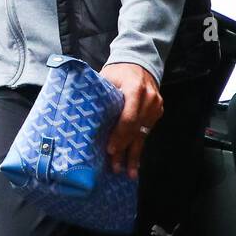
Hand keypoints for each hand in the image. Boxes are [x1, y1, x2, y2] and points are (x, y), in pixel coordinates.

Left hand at [100, 62, 162, 178]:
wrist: (139, 62)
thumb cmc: (118, 72)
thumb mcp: (107, 78)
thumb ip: (99, 95)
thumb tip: (77, 112)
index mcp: (135, 88)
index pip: (129, 117)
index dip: (119, 135)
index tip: (110, 150)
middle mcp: (149, 98)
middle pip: (136, 129)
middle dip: (125, 150)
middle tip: (116, 168)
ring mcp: (156, 105)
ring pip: (143, 134)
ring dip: (135, 154)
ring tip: (129, 173)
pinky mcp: (158, 111)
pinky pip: (148, 132)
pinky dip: (140, 145)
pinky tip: (136, 161)